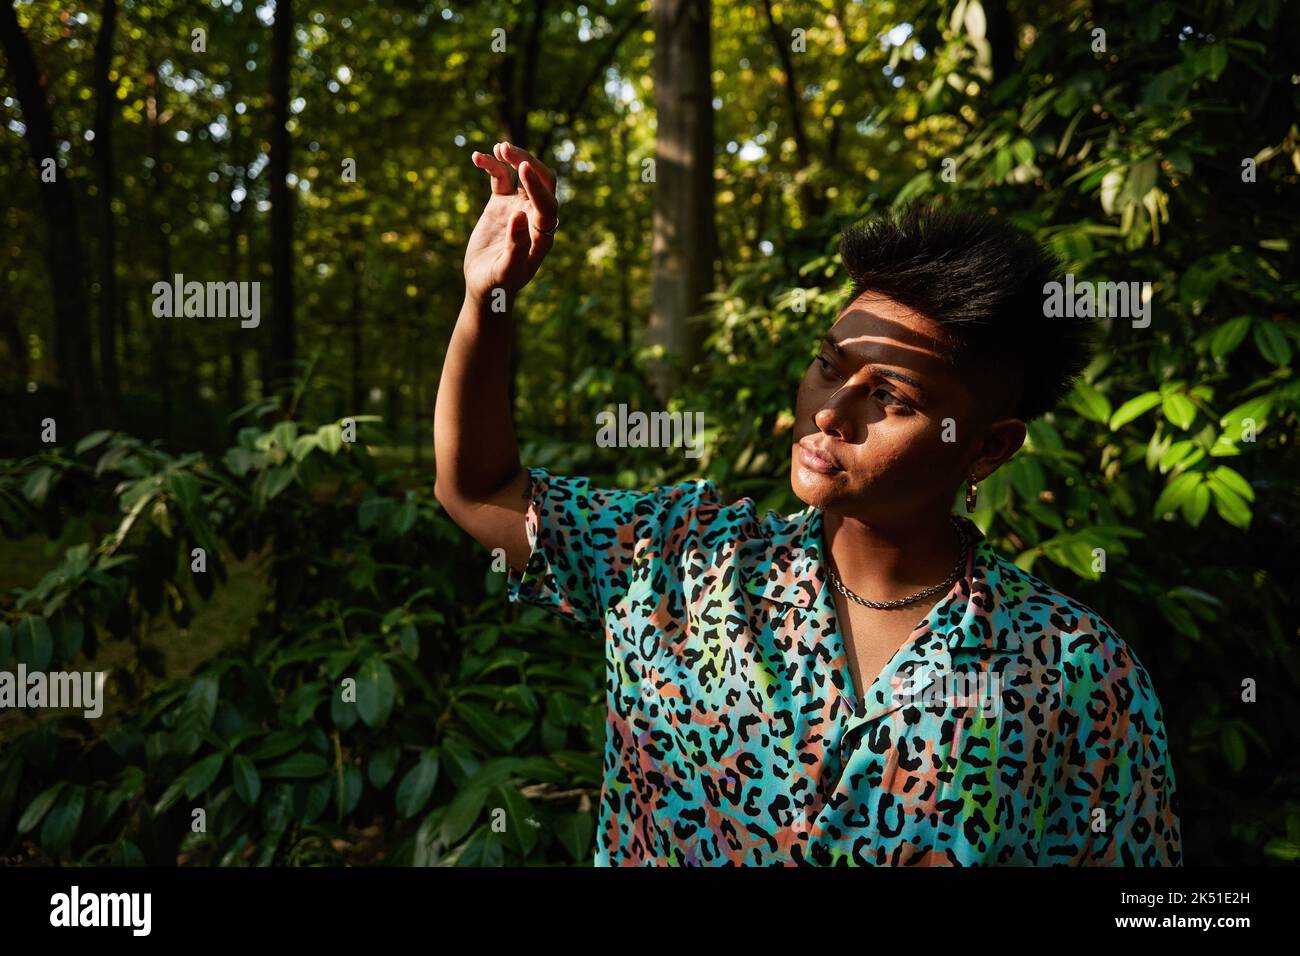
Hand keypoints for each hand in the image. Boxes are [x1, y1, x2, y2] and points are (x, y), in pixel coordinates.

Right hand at [463, 141, 557, 303]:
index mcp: (543, 234)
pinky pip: (500, 178)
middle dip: (529, 163)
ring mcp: (519, 207)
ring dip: (513, 159)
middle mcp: (535, 216)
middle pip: (543, 181)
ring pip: (522, 174)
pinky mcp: (502, 203)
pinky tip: (477, 157)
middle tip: (508, 151)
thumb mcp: (506, 270)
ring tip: (497, 149)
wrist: (485, 287)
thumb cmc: (498, 284)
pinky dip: (491, 165)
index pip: (547, 204)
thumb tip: (519, 216)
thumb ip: (516, 246)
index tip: (522, 169)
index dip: (537, 186)